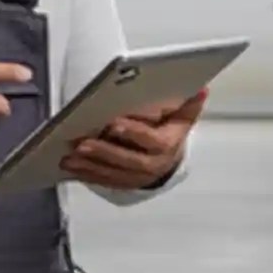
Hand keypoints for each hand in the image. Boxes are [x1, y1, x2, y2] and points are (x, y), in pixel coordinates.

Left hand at [60, 88, 207, 189]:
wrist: (169, 160)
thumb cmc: (170, 132)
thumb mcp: (181, 117)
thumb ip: (188, 104)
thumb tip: (201, 88)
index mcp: (167, 146)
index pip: (151, 141)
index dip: (133, 133)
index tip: (114, 124)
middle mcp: (154, 166)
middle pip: (128, 161)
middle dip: (104, 152)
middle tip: (82, 143)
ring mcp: (138, 178)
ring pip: (113, 174)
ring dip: (90, 166)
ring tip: (70, 156)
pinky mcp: (123, 183)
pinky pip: (103, 181)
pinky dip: (86, 175)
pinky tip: (71, 167)